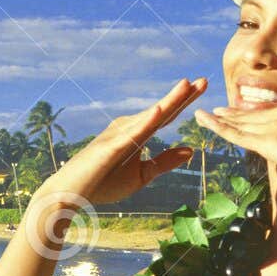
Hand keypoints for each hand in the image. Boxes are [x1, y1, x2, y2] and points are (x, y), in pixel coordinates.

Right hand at [31, 77, 205, 209]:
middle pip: (160, 111)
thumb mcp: (142, 175)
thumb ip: (164, 162)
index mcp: (137, 133)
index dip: (185, 102)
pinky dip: (145, 121)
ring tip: (185, 86)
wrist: (71, 195)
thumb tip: (191, 149)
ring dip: (167, 101)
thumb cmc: (103, 183)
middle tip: (204, 81)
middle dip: (182, 96)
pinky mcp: (108, 148)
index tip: (204, 86)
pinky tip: (159, 110)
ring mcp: (117, 136)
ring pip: (148, 117)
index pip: (166, 116)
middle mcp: (128, 128)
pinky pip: (130, 134)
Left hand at [192, 102, 276, 183]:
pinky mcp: (266, 141)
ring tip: (202, 116)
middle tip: (213, 112)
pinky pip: (235, 133)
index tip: (236, 112)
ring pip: (238, 122)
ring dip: (218, 119)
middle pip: (248, 115)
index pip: (263, 113)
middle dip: (229, 114)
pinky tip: (205, 122)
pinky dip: (217, 126)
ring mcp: (271, 126)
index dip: (247, 113)